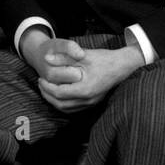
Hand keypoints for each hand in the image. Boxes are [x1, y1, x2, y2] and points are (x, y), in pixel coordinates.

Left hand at [26, 35, 145, 113]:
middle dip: (48, 95)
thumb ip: (63, 58)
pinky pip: (74, 108)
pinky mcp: (93, 103)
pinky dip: (63, 103)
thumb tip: (46, 58)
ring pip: (66, 108)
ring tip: (47, 89)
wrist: (123, 65)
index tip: (41, 78)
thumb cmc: (104, 59)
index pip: (59, 93)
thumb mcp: (83, 55)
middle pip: (61, 104)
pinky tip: (59, 94)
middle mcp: (88, 100)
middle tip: (41, 84)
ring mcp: (91, 103)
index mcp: (85, 89)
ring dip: (54, 100)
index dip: (47, 87)